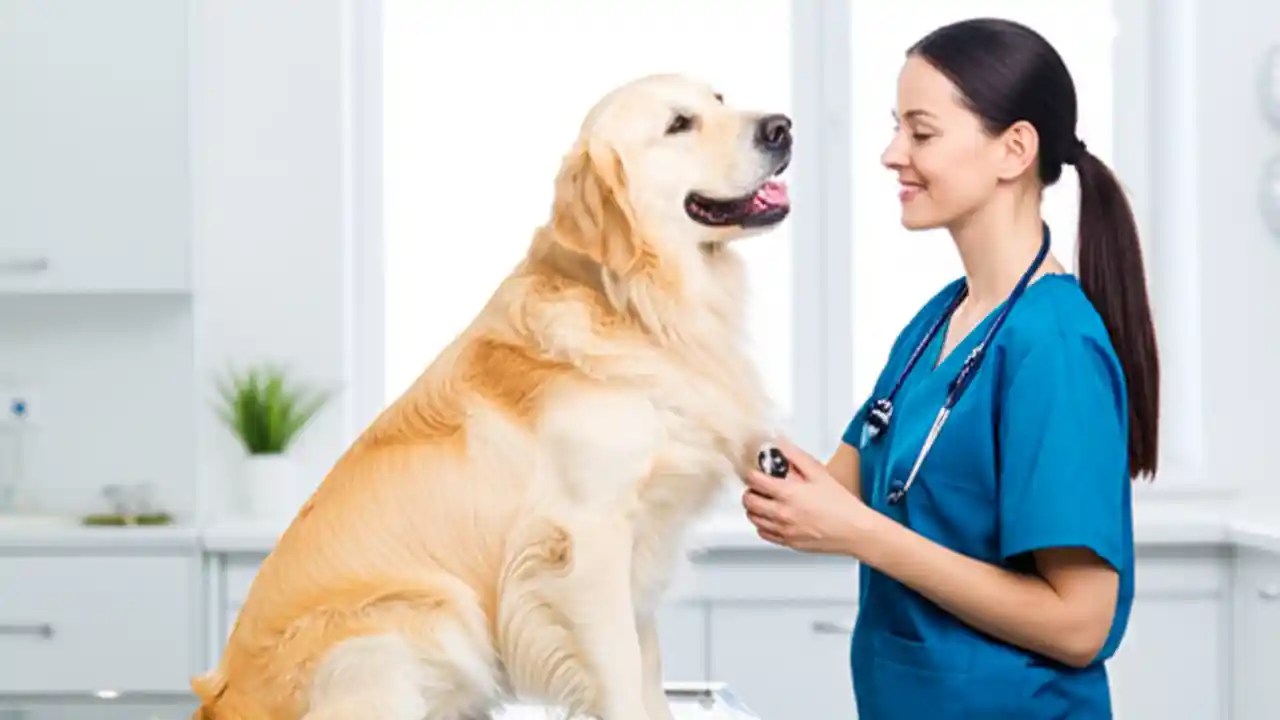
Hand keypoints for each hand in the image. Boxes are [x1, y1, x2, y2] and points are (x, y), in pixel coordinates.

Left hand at [741, 437, 870, 554]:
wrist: (854, 530)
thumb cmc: (841, 504)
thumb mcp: (818, 472)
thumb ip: (795, 456)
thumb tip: (779, 444)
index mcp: (788, 493)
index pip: (754, 480)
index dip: (751, 472)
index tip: (755, 470)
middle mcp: (782, 513)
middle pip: (748, 501)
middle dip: (750, 490)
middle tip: (759, 486)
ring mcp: (783, 530)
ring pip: (753, 518)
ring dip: (754, 507)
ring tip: (766, 500)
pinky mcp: (788, 542)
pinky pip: (763, 533)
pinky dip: (763, 523)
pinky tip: (773, 516)